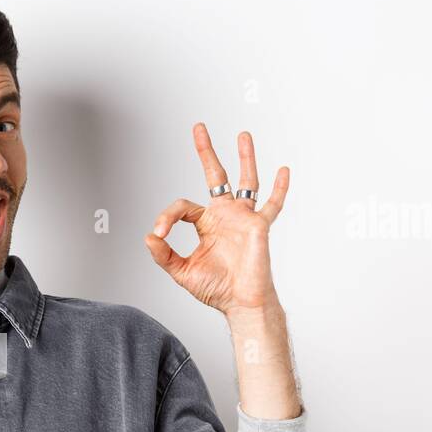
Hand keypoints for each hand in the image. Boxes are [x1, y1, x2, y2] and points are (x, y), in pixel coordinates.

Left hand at [143, 123, 288, 315]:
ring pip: (245, 181)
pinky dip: (279, 189)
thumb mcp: (182, 272)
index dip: (167, 217)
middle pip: (215, 176)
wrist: (239, 303)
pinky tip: (283, 170)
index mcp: (207, 224)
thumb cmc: (216, 289)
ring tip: (242, 135)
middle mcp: (225, 216)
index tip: (159, 232)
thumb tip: (148, 237)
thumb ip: (164, 255)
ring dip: (244, 158)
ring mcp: (244, 218)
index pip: (183, 207)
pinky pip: (272, 205)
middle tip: (198, 128)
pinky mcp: (259, 226)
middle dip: (207, 152)